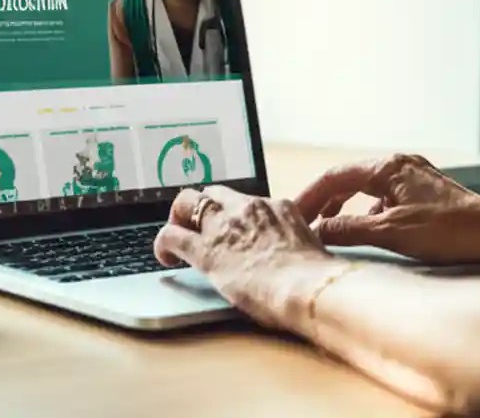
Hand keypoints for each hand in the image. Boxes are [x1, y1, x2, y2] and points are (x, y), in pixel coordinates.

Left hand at [153, 185, 343, 329]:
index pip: (247, 201)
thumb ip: (295, 245)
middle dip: (202, 207)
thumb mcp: (309, 250)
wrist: (306, 288)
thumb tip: (293, 258)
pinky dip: (164, 244)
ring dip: (180, 219)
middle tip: (198, 228)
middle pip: (213, 192)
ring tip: (178, 239)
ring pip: (187, 202)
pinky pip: (171, 236)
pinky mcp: (204, 249)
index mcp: (278, 207)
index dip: (234, 214)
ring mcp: (224, 225)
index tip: (231, 226)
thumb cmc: (315, 279)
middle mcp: (249, 207)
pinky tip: (166, 258)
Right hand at [296, 154, 479, 264]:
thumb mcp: (390, 232)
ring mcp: (414, 177)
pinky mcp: (425, 192)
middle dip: (325, 202)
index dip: (309, 197)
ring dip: (346, 207)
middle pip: (349, 179)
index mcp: (388, 167)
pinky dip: (369, 213)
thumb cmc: (449, 231)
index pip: (334, 176)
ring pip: (368, 189)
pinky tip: (368, 231)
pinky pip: (386, 198)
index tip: (293, 215)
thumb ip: (348, 229)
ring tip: (330, 229)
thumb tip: (317, 231)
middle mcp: (400, 165)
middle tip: (306, 224)